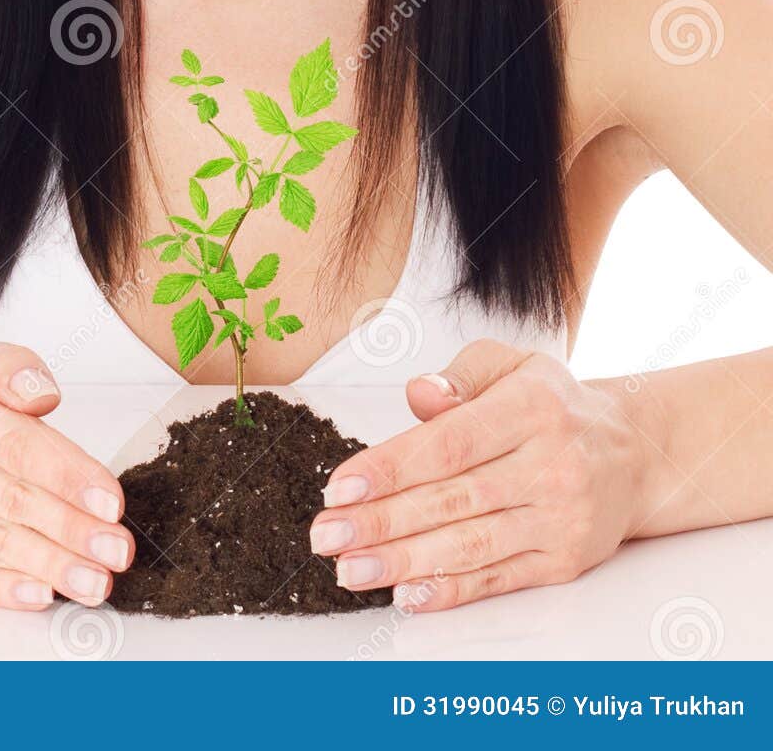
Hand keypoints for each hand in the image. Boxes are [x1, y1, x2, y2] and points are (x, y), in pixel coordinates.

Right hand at [0, 342, 133, 610]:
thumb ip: (15, 369)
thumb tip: (42, 398)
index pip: (16, 443)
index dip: (68, 475)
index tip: (111, 502)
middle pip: (9, 498)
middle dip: (72, 528)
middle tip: (117, 550)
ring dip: (50, 565)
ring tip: (95, 580)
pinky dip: (1, 590)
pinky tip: (41, 595)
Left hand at [308, 338, 644, 611]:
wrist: (631, 452)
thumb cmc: (553, 404)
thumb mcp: (512, 365)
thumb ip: (460, 375)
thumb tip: (419, 395)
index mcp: (531, 408)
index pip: (449, 443)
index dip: (390, 467)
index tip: (340, 485)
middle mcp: (551, 464)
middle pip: (452, 499)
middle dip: (380, 521)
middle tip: (327, 534)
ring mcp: (560, 518)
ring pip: (470, 545)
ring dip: (403, 562)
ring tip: (350, 569)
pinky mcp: (564, 561)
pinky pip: (498, 578)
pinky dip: (450, 591)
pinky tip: (406, 593)